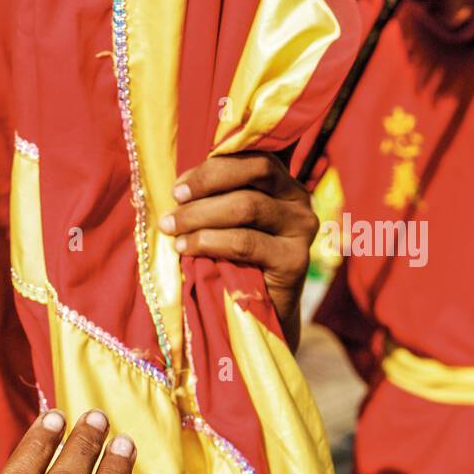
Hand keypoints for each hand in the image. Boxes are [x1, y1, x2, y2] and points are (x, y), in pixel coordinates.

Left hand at [160, 151, 316, 350]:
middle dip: (205, 185)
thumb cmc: (232, 263)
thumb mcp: (224, 225)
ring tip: (172, 230)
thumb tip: (175, 186)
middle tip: (172, 205)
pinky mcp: (296, 260)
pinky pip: (246, 242)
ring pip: (247, 206)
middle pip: (254, 172)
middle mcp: (298, 199)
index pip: (252, 157)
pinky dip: (210, 242)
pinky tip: (186, 249)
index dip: (212, 167)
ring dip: (200, 216)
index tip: (177, 187)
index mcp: (282, 183)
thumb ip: (214, 199)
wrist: (259, 317)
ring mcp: (301, 229)